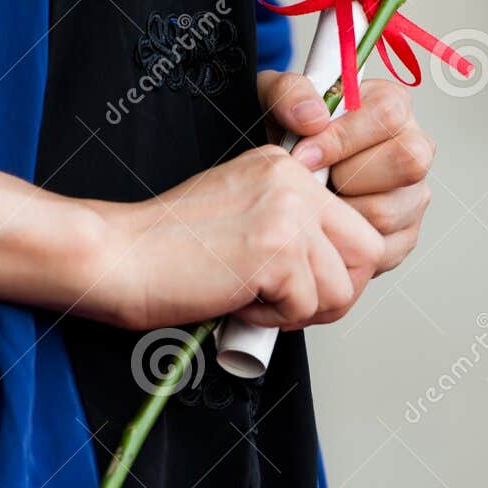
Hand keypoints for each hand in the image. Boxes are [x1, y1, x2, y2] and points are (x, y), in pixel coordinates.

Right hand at [85, 146, 384, 332]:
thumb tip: (337, 270)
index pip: (355, 225)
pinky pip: (307, 306)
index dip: (338, 268)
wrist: (120, 257)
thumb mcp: (240, 212)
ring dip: (301, 311)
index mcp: (286, 168)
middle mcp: (294, 182)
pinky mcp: (276, 251)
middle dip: (338, 292)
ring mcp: (288, 214)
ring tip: (254, 299)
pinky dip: (273, 319)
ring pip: (343, 288)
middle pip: (367, 253)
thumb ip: (288, 227)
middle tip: (291, 305)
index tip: (303, 285)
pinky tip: (236, 299)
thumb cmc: (168, 247)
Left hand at [258, 71, 434, 274]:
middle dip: (348, 176)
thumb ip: (289, 92)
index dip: (343, 137)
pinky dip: (343, 242)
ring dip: (340, 212)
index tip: (304, 153)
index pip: (387, 115)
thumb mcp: (275, 99)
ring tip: (313, 202)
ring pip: (388, 210)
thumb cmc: (289, 133)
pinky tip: (322, 225)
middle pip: (407, 162)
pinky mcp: (405, 234)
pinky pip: (380, 248)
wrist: (284, 174)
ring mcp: (413, 194)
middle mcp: (414, 147)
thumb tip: (313, 117)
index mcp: (391, 105)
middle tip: (312, 181)